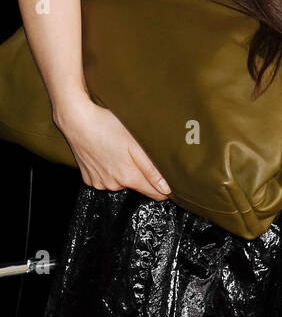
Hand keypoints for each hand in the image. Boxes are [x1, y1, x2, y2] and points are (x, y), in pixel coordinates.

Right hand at [54, 98, 171, 198]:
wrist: (77, 121)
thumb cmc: (107, 127)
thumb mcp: (136, 144)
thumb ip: (152, 169)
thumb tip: (166, 188)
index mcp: (128, 177)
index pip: (155, 194)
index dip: (165, 187)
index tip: (169, 177)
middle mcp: (113, 185)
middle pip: (138, 185)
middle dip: (141, 172)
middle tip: (136, 151)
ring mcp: (99, 183)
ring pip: (121, 181)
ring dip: (124, 170)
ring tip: (119, 149)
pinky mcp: (89, 178)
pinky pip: (106, 178)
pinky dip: (110, 169)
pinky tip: (107, 153)